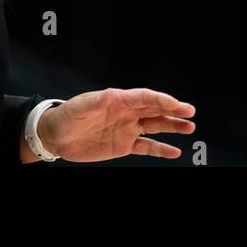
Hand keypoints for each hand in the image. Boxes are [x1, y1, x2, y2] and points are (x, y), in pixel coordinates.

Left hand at [31, 88, 195, 162]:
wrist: (56, 136)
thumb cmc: (67, 116)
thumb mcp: (80, 106)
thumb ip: (96, 102)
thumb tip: (110, 96)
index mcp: (118, 100)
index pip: (145, 97)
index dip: (160, 100)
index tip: (174, 103)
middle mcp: (127, 113)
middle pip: (155, 110)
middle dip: (173, 110)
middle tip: (189, 111)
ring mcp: (127, 129)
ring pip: (155, 127)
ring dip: (172, 126)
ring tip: (189, 128)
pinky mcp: (124, 145)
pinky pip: (146, 147)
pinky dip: (161, 149)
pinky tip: (174, 151)